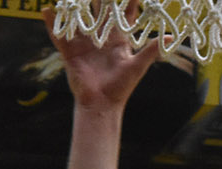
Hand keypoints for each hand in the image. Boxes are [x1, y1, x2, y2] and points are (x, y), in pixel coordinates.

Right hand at [43, 1, 161, 111]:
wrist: (101, 105)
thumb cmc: (121, 87)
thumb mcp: (137, 66)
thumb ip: (151, 49)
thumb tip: (173, 37)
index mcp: (117, 39)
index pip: (123, 14)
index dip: (127, 0)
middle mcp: (100, 38)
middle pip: (98, 10)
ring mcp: (84, 44)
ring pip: (78, 19)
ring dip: (74, 5)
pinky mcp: (70, 52)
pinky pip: (60, 35)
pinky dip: (52, 23)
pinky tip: (47, 9)